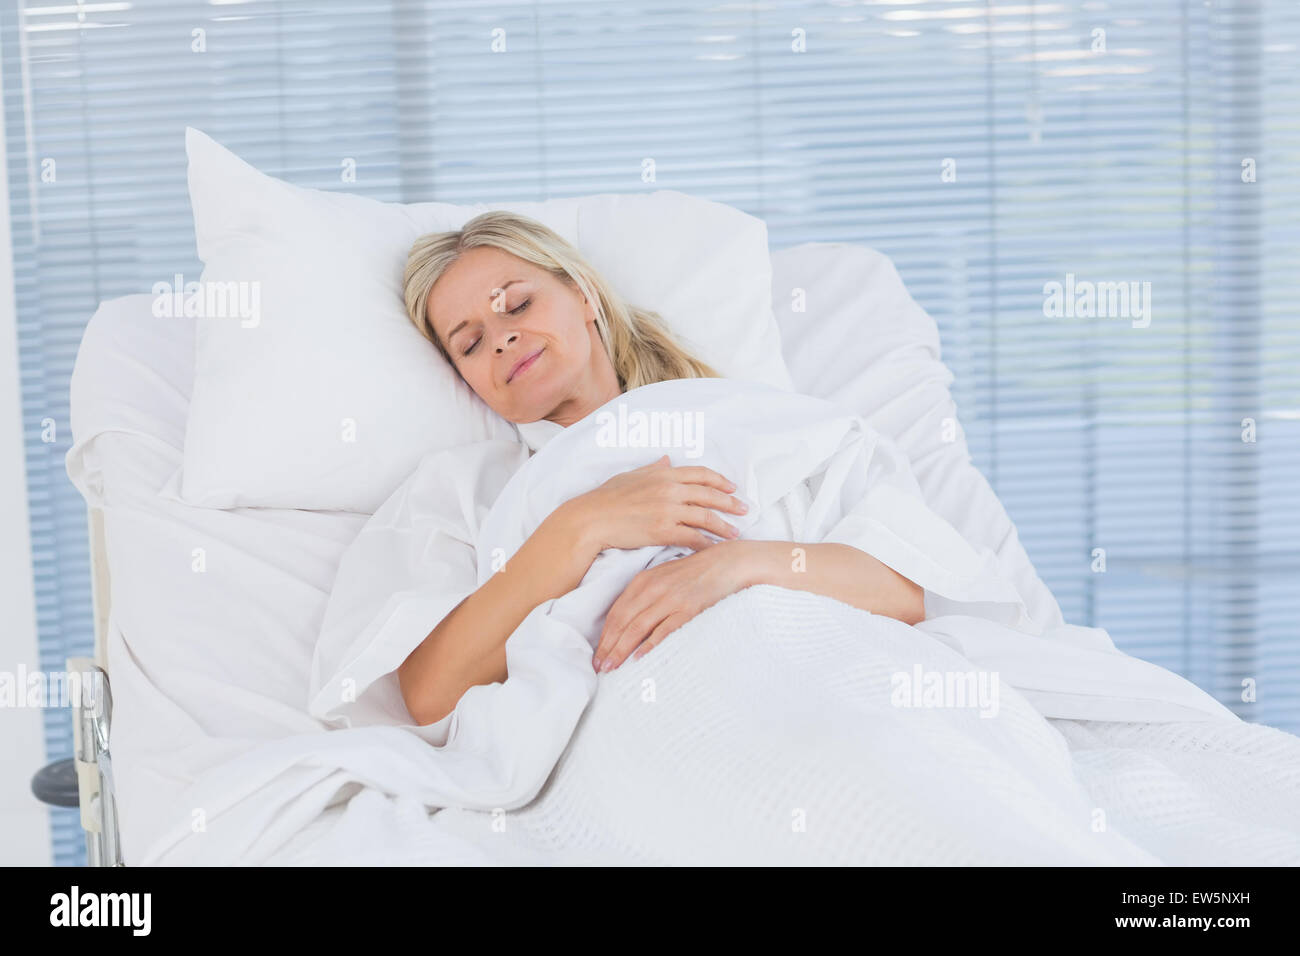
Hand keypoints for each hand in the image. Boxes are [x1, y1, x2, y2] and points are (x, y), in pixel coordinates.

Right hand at [565, 454, 748, 559]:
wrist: (592, 519)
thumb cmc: (607, 497)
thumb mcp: (632, 475)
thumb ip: (653, 468)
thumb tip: (667, 459)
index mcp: (664, 474)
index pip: (701, 474)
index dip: (720, 481)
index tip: (732, 488)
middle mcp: (670, 490)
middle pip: (709, 495)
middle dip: (730, 503)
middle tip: (745, 510)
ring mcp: (668, 510)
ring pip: (705, 517)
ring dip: (723, 526)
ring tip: (735, 533)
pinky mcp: (663, 531)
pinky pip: (693, 538)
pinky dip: (706, 544)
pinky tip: (714, 549)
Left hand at [592, 539, 754, 671]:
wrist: (726, 562)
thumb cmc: (694, 572)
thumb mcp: (663, 577)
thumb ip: (645, 595)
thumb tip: (628, 621)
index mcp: (643, 581)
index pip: (616, 612)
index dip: (604, 635)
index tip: (597, 653)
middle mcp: (652, 589)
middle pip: (622, 622)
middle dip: (608, 647)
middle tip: (599, 667)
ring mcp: (669, 599)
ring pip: (637, 628)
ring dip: (621, 650)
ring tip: (611, 667)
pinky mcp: (687, 608)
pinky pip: (663, 630)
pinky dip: (649, 645)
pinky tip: (639, 658)